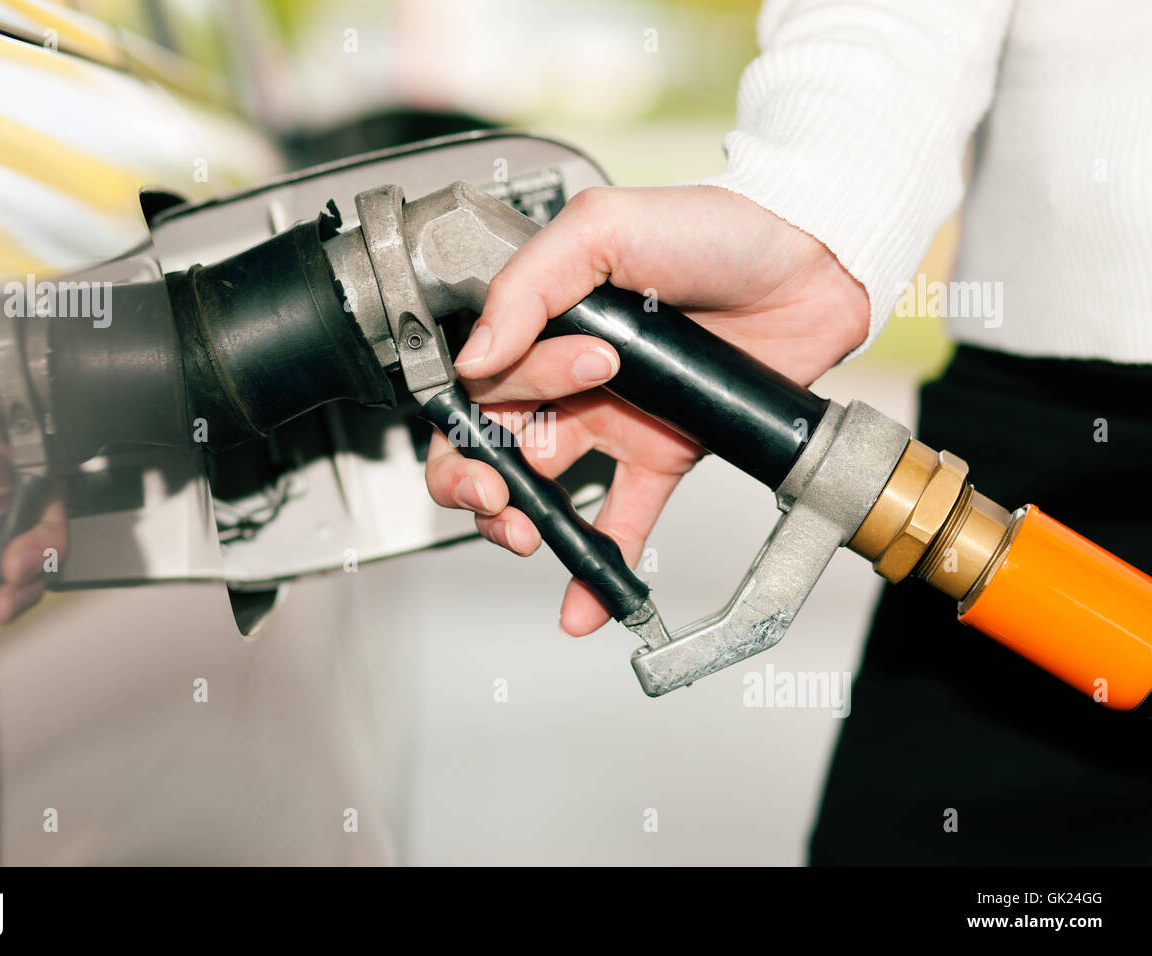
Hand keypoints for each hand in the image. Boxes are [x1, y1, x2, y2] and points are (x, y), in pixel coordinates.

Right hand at [424, 185, 868, 634]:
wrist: (812, 261)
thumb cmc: (715, 226)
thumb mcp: (602, 227)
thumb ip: (527, 287)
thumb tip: (474, 359)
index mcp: (542, 320)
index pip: (479, 383)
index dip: (475, 418)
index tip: (501, 430)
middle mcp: (569, 374)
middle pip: (493, 442)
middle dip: (475, 481)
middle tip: (495, 499)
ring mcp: (615, 418)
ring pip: (545, 486)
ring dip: (523, 524)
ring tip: (530, 538)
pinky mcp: (663, 452)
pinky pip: (621, 516)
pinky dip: (598, 563)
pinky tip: (582, 601)